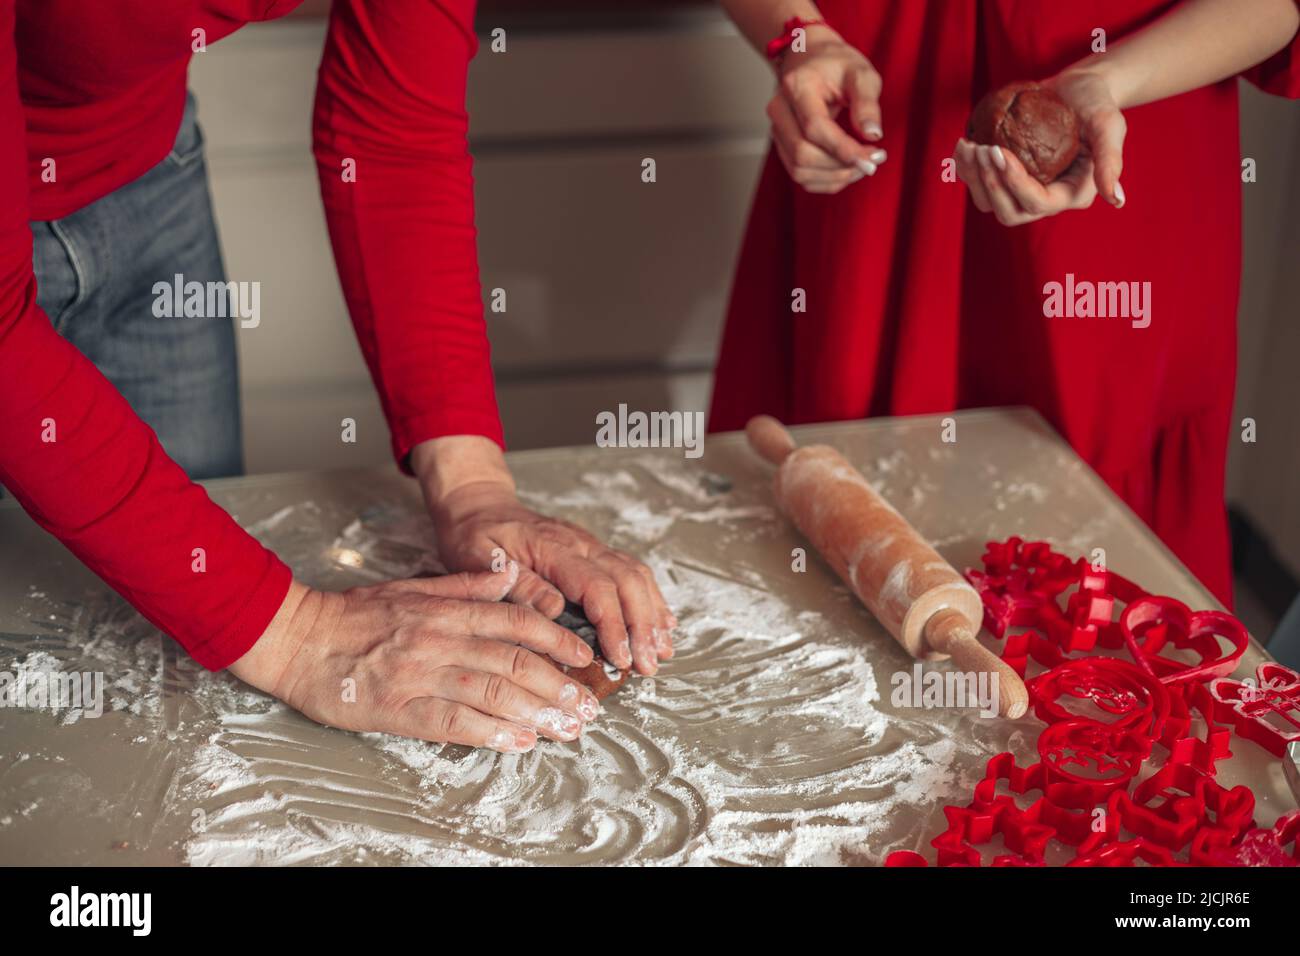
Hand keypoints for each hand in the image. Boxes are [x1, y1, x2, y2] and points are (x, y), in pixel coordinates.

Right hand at [229, 570, 602, 751]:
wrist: (296, 638)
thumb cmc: (354, 615)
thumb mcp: (413, 587)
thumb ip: (465, 585)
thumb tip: (509, 574)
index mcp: (445, 610)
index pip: (515, 621)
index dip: (556, 639)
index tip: (584, 656)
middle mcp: (439, 640)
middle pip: (513, 661)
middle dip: (558, 685)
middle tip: (587, 705)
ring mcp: (419, 675)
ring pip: (491, 693)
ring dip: (537, 713)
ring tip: (566, 728)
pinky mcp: (397, 709)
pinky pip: (453, 723)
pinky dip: (491, 733)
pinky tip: (519, 742)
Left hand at [412, 436, 674, 675]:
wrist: (477, 506)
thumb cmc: (475, 535)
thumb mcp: (480, 560)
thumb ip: (518, 584)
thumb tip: (555, 609)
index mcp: (554, 548)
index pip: (597, 587)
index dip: (614, 624)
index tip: (621, 657)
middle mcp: (580, 544)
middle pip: (628, 581)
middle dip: (643, 626)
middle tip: (649, 664)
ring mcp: (590, 546)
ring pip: (636, 575)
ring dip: (653, 614)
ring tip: (662, 649)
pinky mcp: (593, 552)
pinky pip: (631, 572)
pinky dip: (649, 599)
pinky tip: (660, 622)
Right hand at [767, 23, 887, 192]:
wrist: (812, 60)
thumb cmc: (837, 65)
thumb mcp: (861, 74)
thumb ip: (867, 103)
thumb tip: (873, 134)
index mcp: (797, 86)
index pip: (814, 127)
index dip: (843, 149)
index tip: (873, 158)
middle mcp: (780, 110)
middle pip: (803, 154)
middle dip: (841, 165)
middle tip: (873, 161)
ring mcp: (777, 131)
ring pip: (800, 171)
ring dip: (835, 176)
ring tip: (862, 164)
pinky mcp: (783, 146)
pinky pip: (801, 176)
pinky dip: (827, 180)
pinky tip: (847, 169)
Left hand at [954, 67, 1126, 225]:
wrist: (1075, 88)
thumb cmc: (1096, 102)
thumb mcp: (1109, 124)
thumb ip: (1112, 160)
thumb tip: (1116, 200)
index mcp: (1073, 193)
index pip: (1038, 203)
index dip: (1015, 183)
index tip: (1000, 152)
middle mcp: (1046, 199)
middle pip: (1009, 213)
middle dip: (990, 184)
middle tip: (980, 149)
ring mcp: (1022, 190)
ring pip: (988, 203)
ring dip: (973, 179)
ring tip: (967, 146)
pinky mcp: (1005, 178)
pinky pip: (979, 186)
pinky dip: (966, 170)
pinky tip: (963, 145)